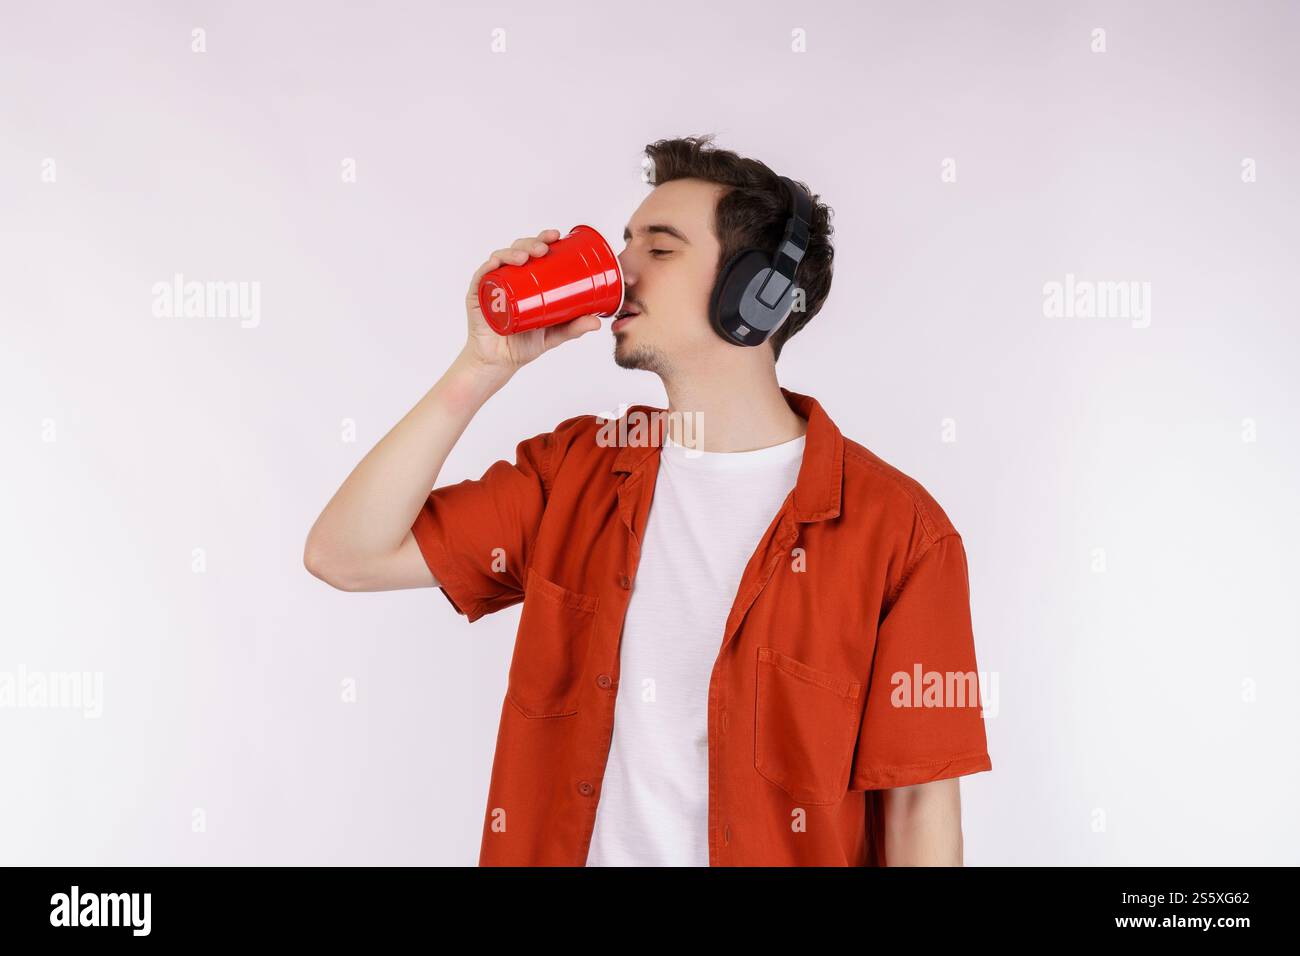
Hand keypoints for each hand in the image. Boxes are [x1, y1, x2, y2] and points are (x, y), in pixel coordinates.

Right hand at [463, 228, 602, 373]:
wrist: (500, 363)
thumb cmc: (524, 345)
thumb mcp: (554, 334)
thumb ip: (574, 327)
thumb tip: (598, 322)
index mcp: (526, 280)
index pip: (534, 252)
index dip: (543, 239)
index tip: (556, 235)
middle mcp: (508, 277)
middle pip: (518, 250)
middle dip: (530, 243)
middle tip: (543, 249)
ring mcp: (492, 284)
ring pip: (500, 258)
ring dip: (512, 252)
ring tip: (525, 258)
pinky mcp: (477, 296)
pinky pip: (481, 277)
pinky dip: (488, 267)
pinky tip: (495, 264)